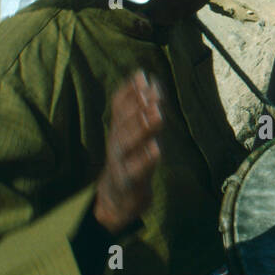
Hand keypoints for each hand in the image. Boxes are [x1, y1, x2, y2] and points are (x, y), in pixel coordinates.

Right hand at [94, 70, 164, 233]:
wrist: (116, 198)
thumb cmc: (129, 158)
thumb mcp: (132, 131)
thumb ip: (138, 106)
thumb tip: (145, 76)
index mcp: (118, 128)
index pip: (119, 106)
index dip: (130, 91)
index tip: (143, 76)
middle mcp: (116, 142)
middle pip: (124, 122)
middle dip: (137, 106)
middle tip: (152, 93)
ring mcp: (121, 162)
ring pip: (128, 144)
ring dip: (143, 128)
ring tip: (157, 114)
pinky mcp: (129, 181)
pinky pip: (136, 170)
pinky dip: (145, 160)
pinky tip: (156, 149)